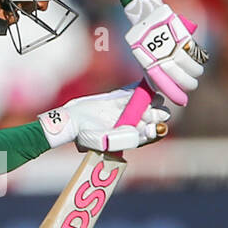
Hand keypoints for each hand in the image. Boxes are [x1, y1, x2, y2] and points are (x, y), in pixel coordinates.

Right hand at [38, 85, 170, 152]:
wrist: (72, 120)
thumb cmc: (84, 134)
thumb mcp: (100, 141)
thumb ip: (118, 140)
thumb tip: (136, 134)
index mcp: (130, 138)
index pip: (149, 135)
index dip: (154, 131)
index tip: (150, 127)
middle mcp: (132, 125)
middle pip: (152, 120)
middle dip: (155, 116)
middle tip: (150, 113)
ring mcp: (128, 111)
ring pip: (149, 105)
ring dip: (152, 102)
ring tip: (150, 99)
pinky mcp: (121, 98)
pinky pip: (136, 92)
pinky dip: (142, 88)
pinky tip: (144, 86)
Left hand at [124, 0, 206, 106]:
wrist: (148, 17)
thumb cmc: (145, 41)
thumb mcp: (144, 58)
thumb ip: (152, 73)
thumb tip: (160, 89)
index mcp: (151, 65)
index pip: (165, 85)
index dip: (175, 95)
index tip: (182, 102)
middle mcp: (163, 58)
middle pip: (183, 79)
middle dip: (189, 85)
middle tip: (191, 84)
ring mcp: (175, 49)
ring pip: (193, 69)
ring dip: (196, 73)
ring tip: (195, 71)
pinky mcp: (184, 39)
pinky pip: (197, 55)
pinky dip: (200, 60)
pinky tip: (198, 60)